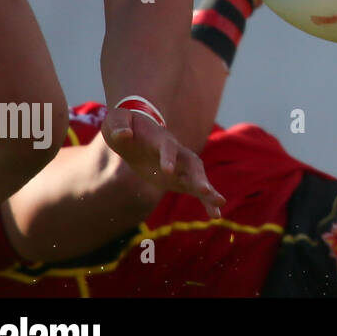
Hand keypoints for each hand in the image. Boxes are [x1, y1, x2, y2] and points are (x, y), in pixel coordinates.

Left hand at [101, 108, 224, 216]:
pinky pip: (195, 189)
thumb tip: (124, 134)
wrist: (135, 130)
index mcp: (160, 139)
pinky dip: (206, 200)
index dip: (168, 157)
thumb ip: (119, 126)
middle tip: (205, 190)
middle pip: (192, 164)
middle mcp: (176, 152)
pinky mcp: (178, 178)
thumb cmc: (124, 124)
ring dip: (208, 190)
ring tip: (219, 203)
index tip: (167, 171)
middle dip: (199, 177)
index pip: (167, 148)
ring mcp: (180, 165)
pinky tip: (215, 214)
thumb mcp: (116, 121)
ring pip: (198, 177)